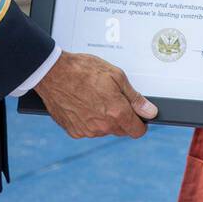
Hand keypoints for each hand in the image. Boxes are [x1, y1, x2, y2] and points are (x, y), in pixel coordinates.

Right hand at [34, 51, 158, 137]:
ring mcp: (87, 131)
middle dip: (121, 118)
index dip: (139, 122)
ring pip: (104, 130)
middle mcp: (102, 126)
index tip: (136, 115)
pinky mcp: (74, 131)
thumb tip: (149, 111)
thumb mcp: (116, 76)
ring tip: (93, 97)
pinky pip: (88, 130)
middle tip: (111, 98)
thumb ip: (135, 98)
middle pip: (121, 130)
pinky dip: (88, 120)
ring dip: (104, 119)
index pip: (137, 131)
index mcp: (116, 112)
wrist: (53, 73)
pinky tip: (82, 104)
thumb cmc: (83, 70)